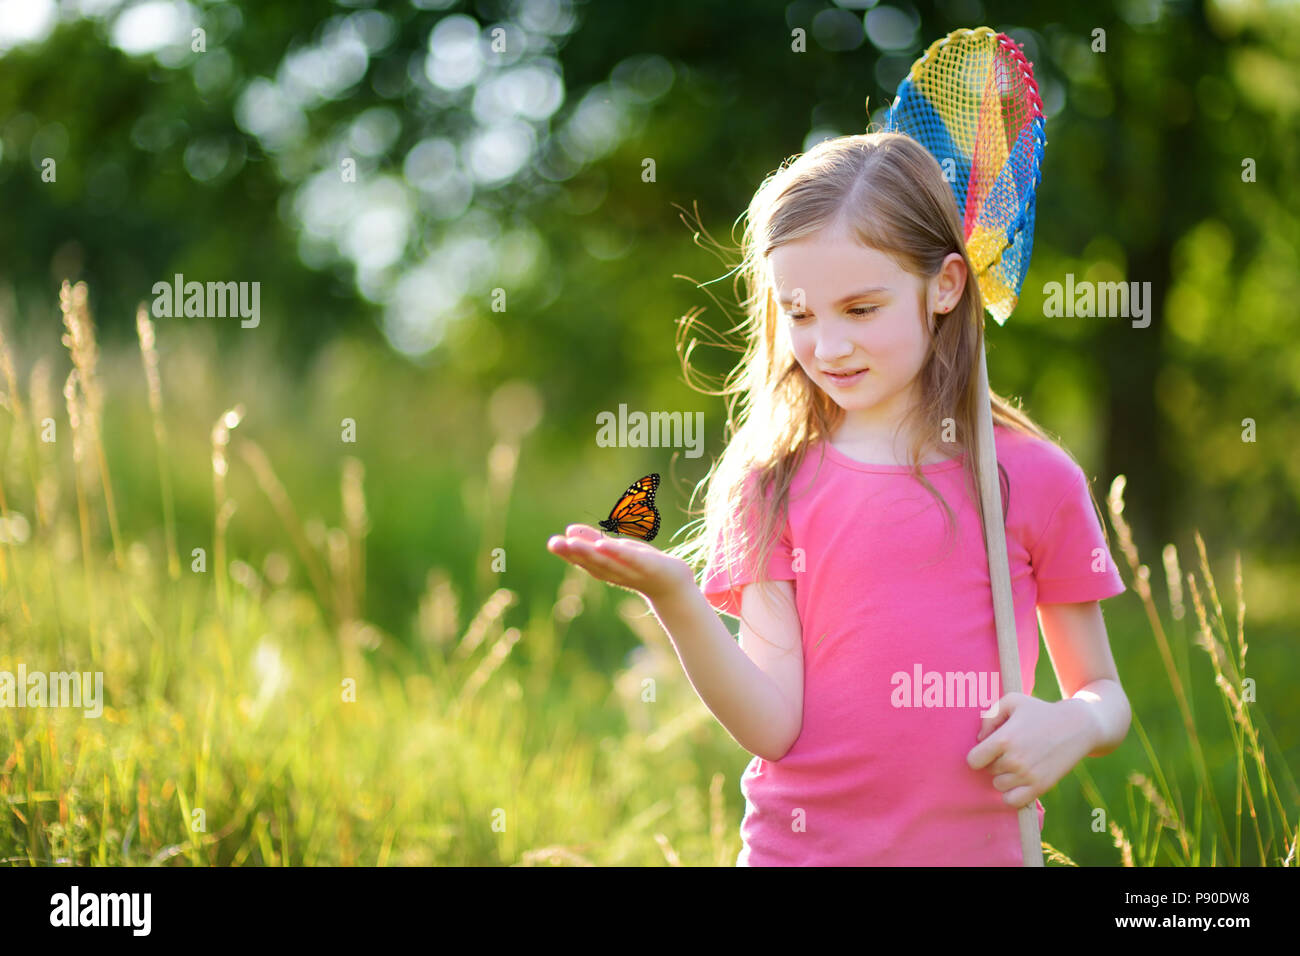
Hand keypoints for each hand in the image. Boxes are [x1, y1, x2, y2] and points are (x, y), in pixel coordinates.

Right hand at [546, 524, 693, 604]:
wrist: (673, 585)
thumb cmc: (641, 566)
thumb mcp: (616, 551)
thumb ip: (593, 540)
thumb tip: (568, 529)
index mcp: (605, 568)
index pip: (583, 560)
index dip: (567, 553)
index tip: (552, 543)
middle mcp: (614, 572)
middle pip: (590, 561)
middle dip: (571, 552)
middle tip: (553, 543)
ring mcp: (630, 571)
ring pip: (606, 561)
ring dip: (588, 552)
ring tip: (571, 542)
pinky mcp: (647, 566)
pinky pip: (630, 559)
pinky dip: (615, 553)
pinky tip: (602, 545)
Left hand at [965, 693, 1099, 809]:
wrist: (1076, 727)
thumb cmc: (1040, 711)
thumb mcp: (1012, 701)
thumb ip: (989, 717)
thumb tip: (980, 739)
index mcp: (1004, 739)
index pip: (973, 760)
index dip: (978, 755)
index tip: (988, 749)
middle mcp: (1014, 760)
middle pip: (988, 771)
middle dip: (995, 761)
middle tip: (1013, 750)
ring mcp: (1028, 776)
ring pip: (999, 785)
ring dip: (1005, 776)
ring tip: (1018, 763)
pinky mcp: (1040, 787)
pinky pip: (1012, 801)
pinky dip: (1012, 794)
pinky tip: (1019, 781)